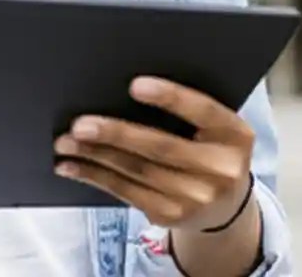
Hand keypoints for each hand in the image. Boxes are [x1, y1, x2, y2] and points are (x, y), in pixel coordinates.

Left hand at [53, 76, 254, 231]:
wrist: (226, 207)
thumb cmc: (212, 150)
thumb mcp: (216, 129)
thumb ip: (188, 111)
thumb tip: (124, 90)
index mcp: (235, 135)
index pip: (203, 111)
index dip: (170, 98)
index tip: (135, 86)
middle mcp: (220, 169)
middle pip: (161, 147)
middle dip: (116, 134)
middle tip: (81, 124)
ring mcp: (195, 198)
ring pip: (136, 171)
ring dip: (95, 156)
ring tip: (66, 142)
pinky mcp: (170, 215)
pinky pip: (125, 192)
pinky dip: (94, 176)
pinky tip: (73, 166)